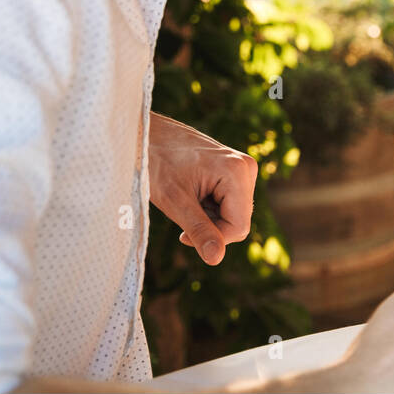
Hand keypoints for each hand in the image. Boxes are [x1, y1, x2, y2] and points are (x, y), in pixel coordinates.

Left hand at [147, 112, 257, 264]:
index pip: (239, 228)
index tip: (183, 233)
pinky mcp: (234, 170)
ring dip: (208, 216)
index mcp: (237, 172)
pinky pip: (229, 203)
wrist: (147, 133)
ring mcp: (242, 168)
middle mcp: (246, 168)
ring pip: (233, 215)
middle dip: (210, 225)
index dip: (213, 238)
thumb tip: (216, 259)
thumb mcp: (175, 201)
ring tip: (186, 196)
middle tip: (182, 209)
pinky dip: (209, 206)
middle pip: (238, 222)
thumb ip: (200, 230)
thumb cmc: (156, 162)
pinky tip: (192, 192)